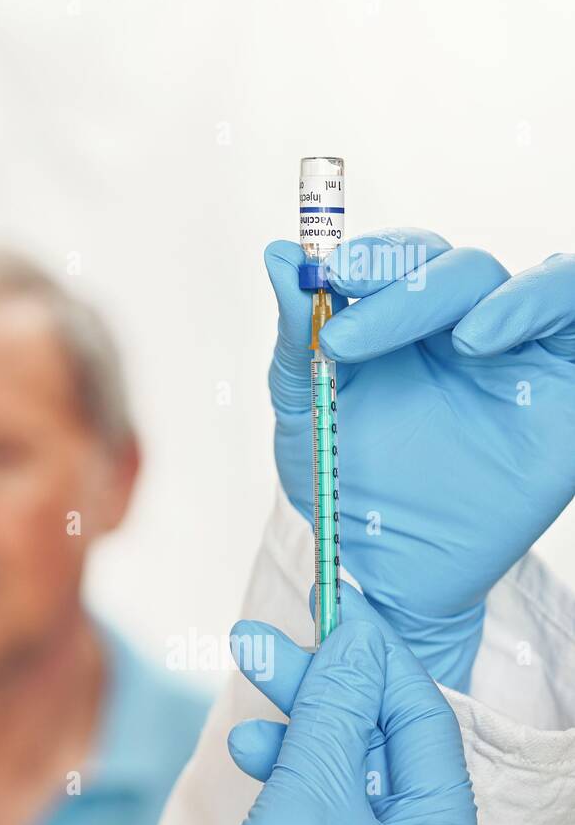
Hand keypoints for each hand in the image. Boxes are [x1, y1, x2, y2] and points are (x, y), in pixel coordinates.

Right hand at [229, 583, 476, 824]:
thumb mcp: (314, 788)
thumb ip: (334, 715)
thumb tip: (357, 643)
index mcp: (436, 815)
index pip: (418, 709)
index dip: (374, 648)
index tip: (333, 601)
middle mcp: (412, 823)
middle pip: (371, 727)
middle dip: (312, 675)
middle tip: (260, 635)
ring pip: (337, 754)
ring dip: (287, 711)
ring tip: (245, 668)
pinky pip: (316, 785)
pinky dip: (281, 758)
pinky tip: (248, 743)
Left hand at [267, 233, 574, 690]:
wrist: (385, 569)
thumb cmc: (346, 489)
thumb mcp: (303, 409)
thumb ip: (296, 335)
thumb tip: (280, 255)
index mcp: (392, 327)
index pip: (391, 262)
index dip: (364, 256)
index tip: (324, 273)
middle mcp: (453, 329)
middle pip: (443, 264)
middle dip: (398, 279)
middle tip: (353, 323)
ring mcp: (513, 351)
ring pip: (509, 278)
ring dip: (466, 290)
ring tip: (445, 338)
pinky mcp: (563, 385)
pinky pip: (570, 311)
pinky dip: (531, 304)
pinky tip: (480, 340)